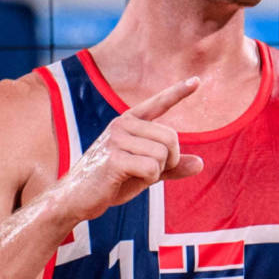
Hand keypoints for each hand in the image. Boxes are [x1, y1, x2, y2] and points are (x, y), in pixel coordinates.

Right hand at [50, 77, 206, 223]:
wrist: (77, 198)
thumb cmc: (111, 182)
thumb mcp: (145, 172)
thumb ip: (171, 167)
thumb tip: (201, 164)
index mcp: (129, 122)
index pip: (157, 104)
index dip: (178, 92)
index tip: (197, 81)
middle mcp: (122, 125)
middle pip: (171, 138)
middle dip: (170, 161)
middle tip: (147, 171)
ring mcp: (116, 139)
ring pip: (163, 155)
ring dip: (155, 173)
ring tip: (132, 175)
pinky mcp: (114, 158)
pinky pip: (152, 168)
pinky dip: (147, 180)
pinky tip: (126, 180)